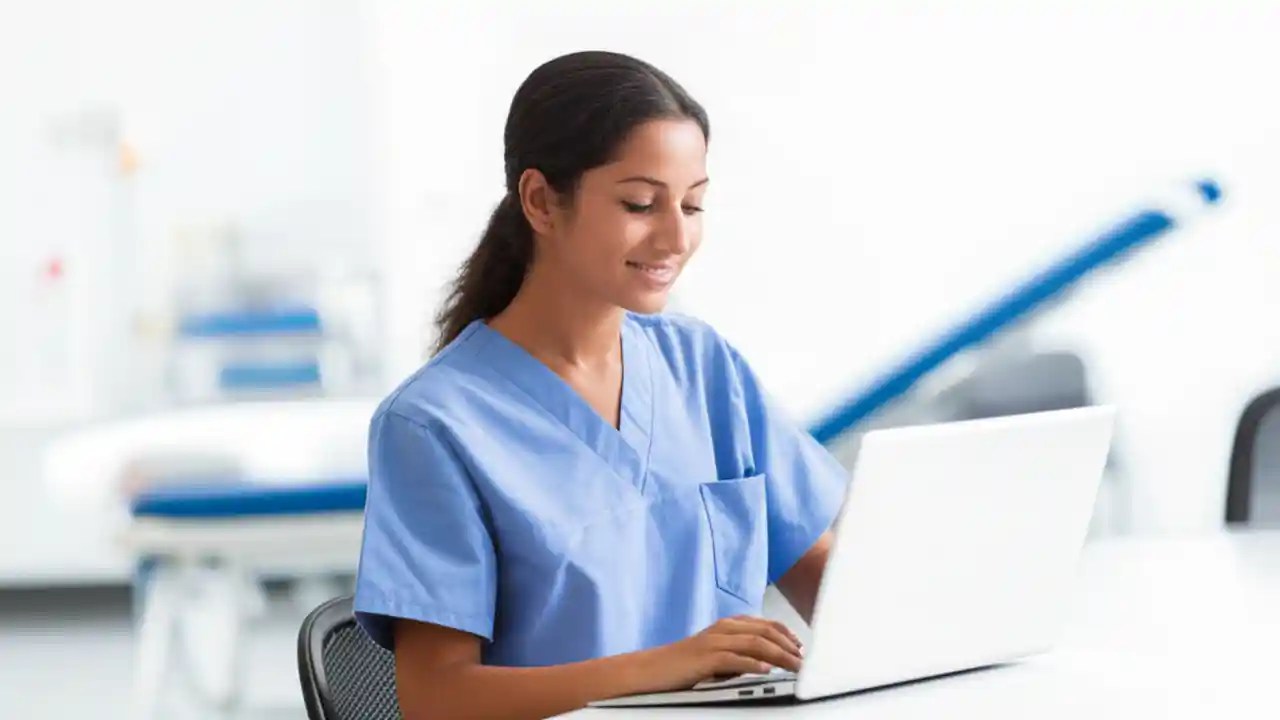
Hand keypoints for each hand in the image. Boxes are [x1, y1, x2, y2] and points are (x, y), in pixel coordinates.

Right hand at [636, 615, 803, 693]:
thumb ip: (738, 654)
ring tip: (794, 666)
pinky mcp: (705, 658)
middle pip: (764, 631)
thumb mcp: (716, 655)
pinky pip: (734, 659)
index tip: (800, 646)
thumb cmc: (685, 665)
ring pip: (754, 643)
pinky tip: (766, 670)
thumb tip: (767, 662)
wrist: (652, 669)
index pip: (764, 624)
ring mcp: (714, 642)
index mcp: (726, 626)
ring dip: (778, 655)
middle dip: (787, 644)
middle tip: (803, 659)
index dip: (785, 634)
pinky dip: (753, 664)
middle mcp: (723, 629)